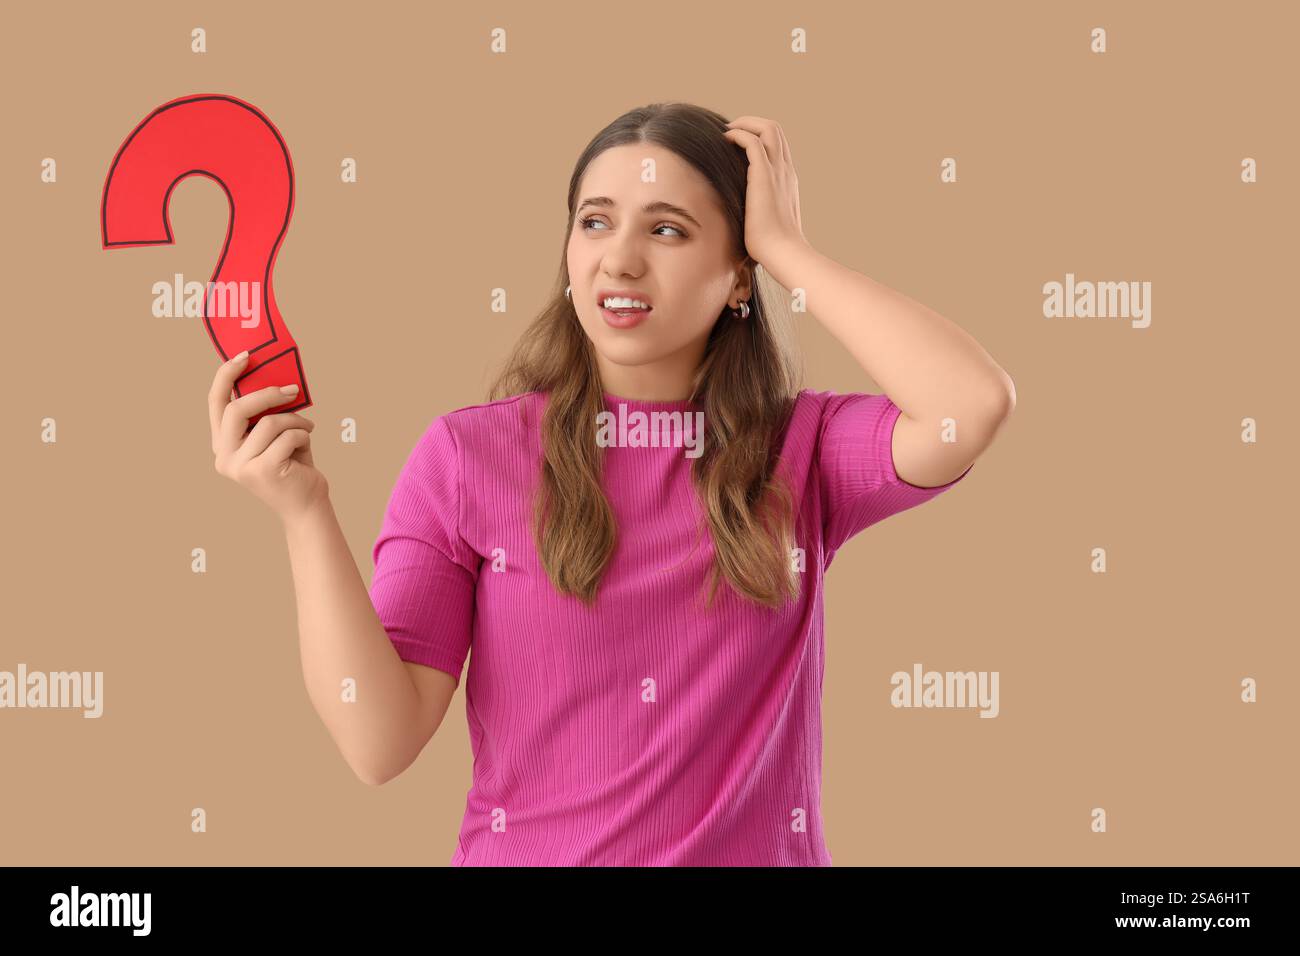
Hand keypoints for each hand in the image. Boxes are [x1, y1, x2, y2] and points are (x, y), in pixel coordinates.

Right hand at [208, 351, 328, 523]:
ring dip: (295, 421)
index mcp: (222, 444)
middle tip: (292, 390)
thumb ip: (264, 413)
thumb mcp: (273, 435)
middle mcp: (224, 456)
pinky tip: (307, 444)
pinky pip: (287, 437)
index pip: (215, 402)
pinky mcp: (262, 471)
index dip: (226, 375)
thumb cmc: (292, 465)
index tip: (246, 356)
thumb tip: (273, 377)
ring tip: (307, 428)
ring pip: (268, 423)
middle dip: (268, 394)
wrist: (306, 505)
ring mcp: (241, 466)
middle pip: (237, 409)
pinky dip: (303, 435)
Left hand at [722, 115, 806, 267]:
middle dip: (752, 124)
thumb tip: (741, 220)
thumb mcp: (766, 223)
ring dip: (746, 124)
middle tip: (731, 132)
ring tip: (727, 132)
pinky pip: (753, 141)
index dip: (758, 137)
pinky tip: (725, 141)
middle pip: (775, 130)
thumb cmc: (772, 246)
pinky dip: (739, 134)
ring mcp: (778, 171)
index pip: (777, 145)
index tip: (738, 144)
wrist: (783, 252)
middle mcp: (786, 170)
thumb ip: (757, 212)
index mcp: (787, 180)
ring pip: (768, 128)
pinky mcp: (764, 175)